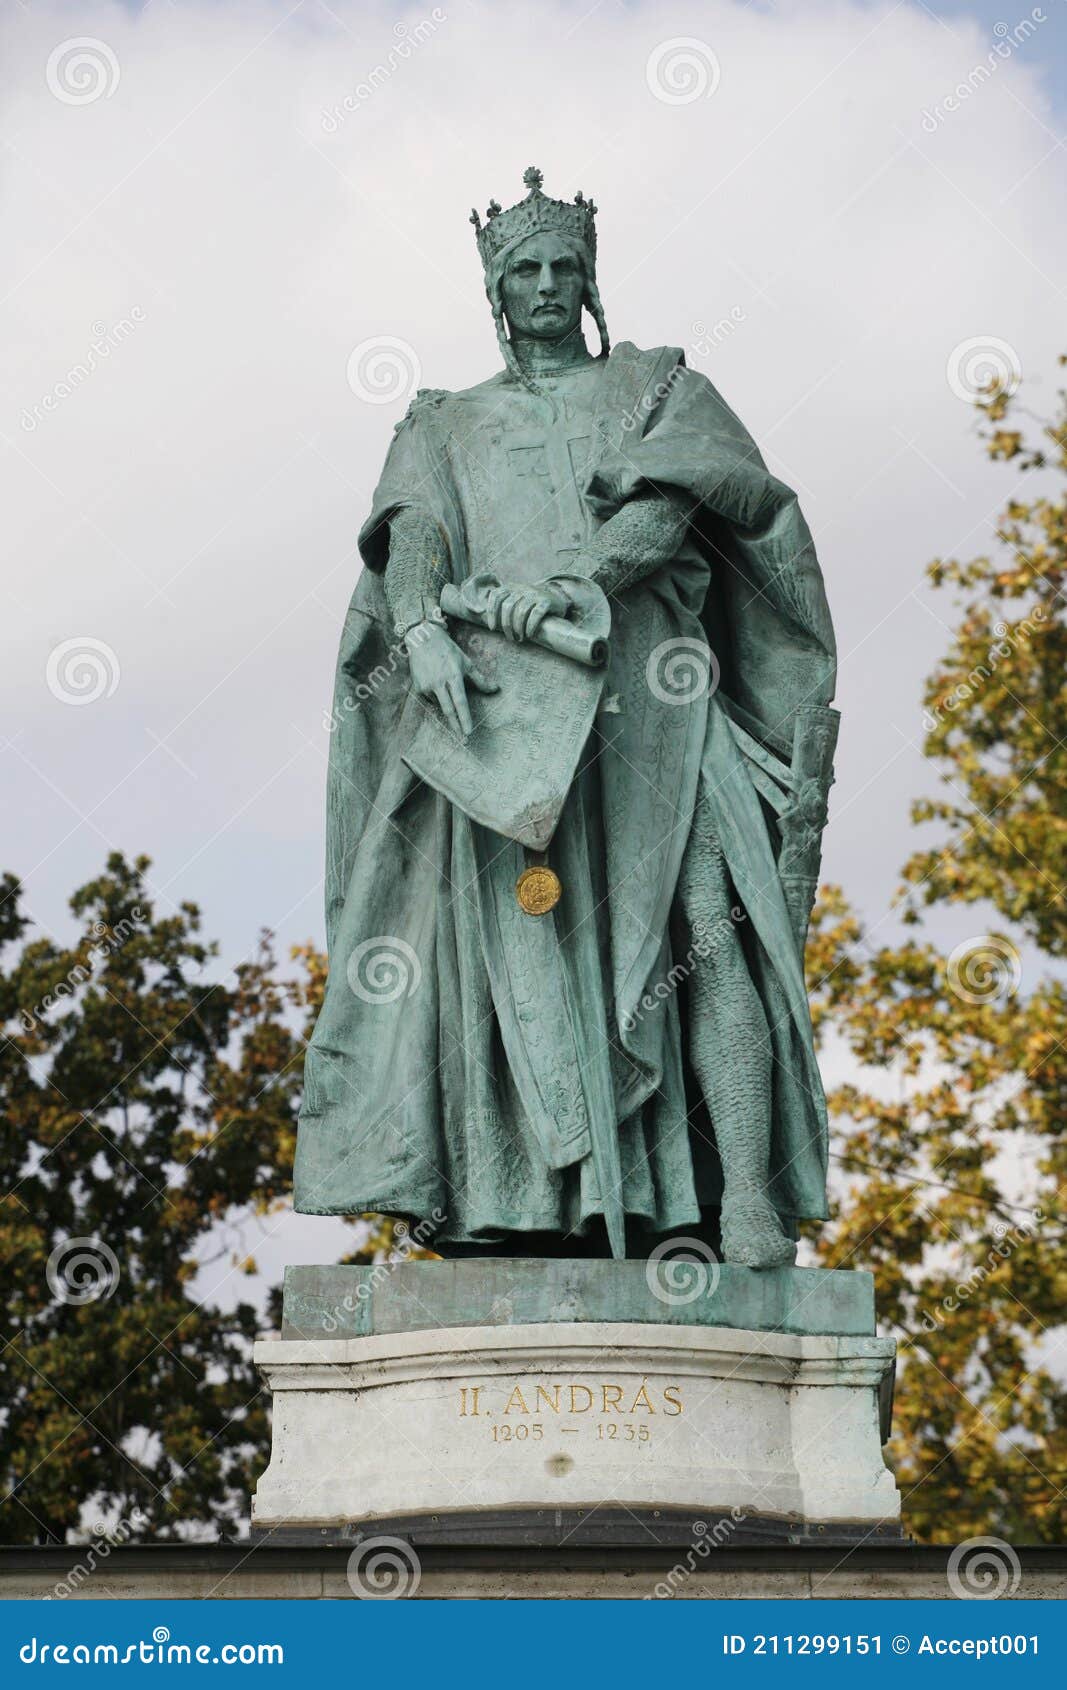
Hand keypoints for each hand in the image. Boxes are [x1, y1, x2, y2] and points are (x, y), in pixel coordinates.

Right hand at [407, 621, 496, 737]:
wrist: (423, 639)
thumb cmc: (448, 651)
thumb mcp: (466, 662)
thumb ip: (480, 679)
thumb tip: (496, 689)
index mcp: (453, 676)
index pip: (460, 702)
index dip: (465, 718)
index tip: (468, 732)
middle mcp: (439, 682)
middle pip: (449, 711)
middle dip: (456, 727)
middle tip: (464, 740)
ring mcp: (427, 685)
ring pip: (440, 704)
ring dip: (446, 703)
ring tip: (444, 685)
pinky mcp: (417, 687)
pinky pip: (430, 699)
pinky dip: (436, 697)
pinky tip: (435, 683)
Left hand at [484, 581, 571, 642]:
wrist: (557, 600)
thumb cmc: (531, 605)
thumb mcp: (516, 601)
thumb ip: (502, 605)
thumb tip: (482, 617)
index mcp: (511, 588)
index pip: (496, 595)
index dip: (491, 612)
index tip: (492, 628)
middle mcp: (522, 588)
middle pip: (508, 606)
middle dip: (506, 625)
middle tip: (510, 638)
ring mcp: (535, 593)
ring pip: (521, 611)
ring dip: (518, 628)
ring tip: (519, 638)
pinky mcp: (546, 601)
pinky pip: (535, 614)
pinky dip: (530, 626)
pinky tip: (529, 634)